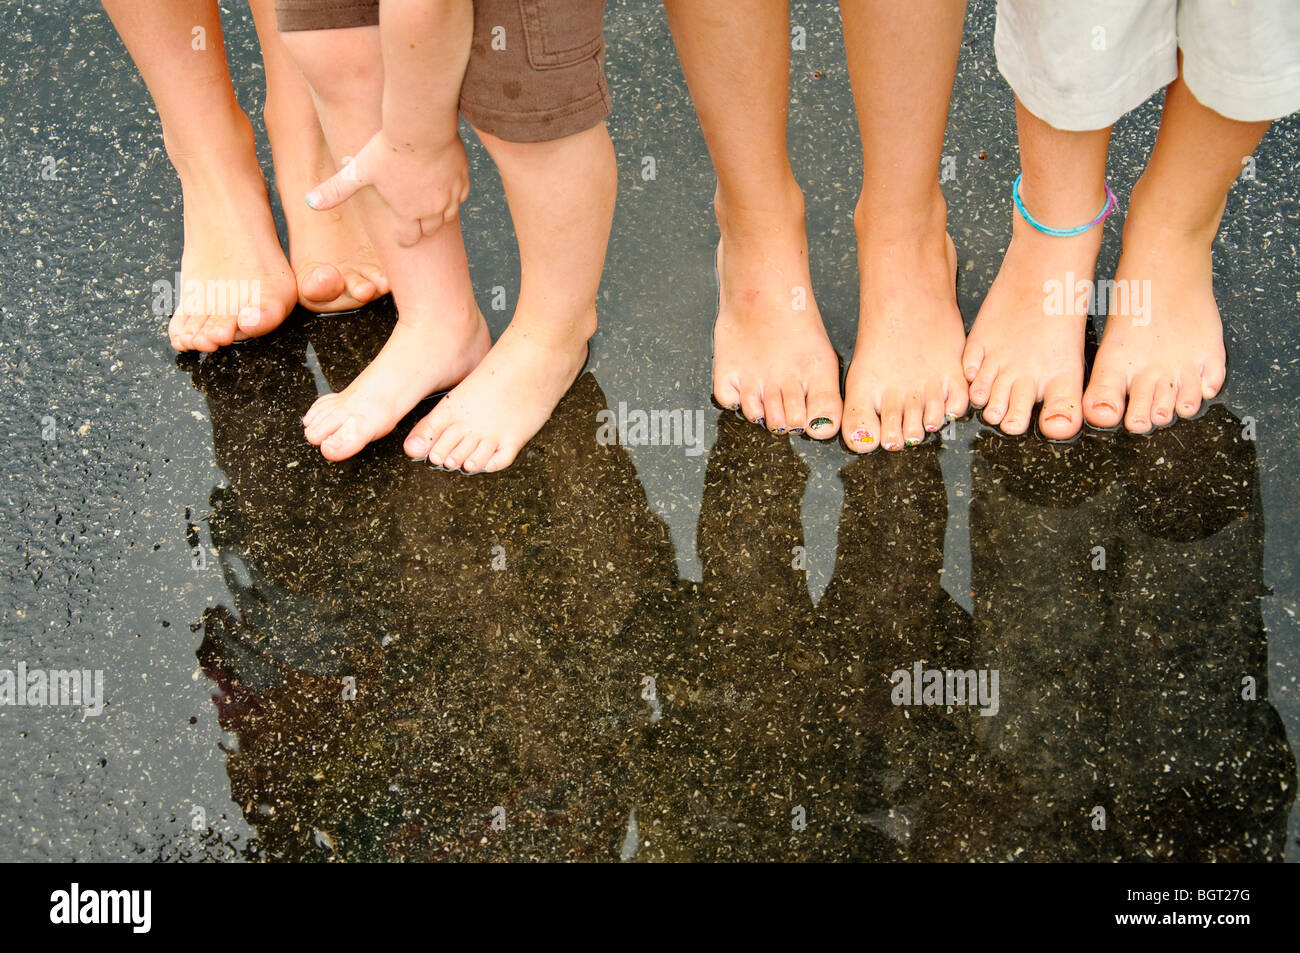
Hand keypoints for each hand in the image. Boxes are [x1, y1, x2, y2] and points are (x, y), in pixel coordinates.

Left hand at [306, 129, 468, 245]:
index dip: (403, 239)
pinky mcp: (462, 178)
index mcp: (406, 213)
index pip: (409, 238)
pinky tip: (445, 187)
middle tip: (415, 220)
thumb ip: (336, 189)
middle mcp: (431, 210)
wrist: (420, 125)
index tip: (401, 237)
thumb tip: (309, 202)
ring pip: (449, 216)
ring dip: (439, 214)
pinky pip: (461, 196)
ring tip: (431, 206)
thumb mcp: (358, 169)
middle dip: (422, 227)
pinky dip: (454, 195)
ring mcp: (450, 195)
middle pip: (430, 229)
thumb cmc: (387, 148)